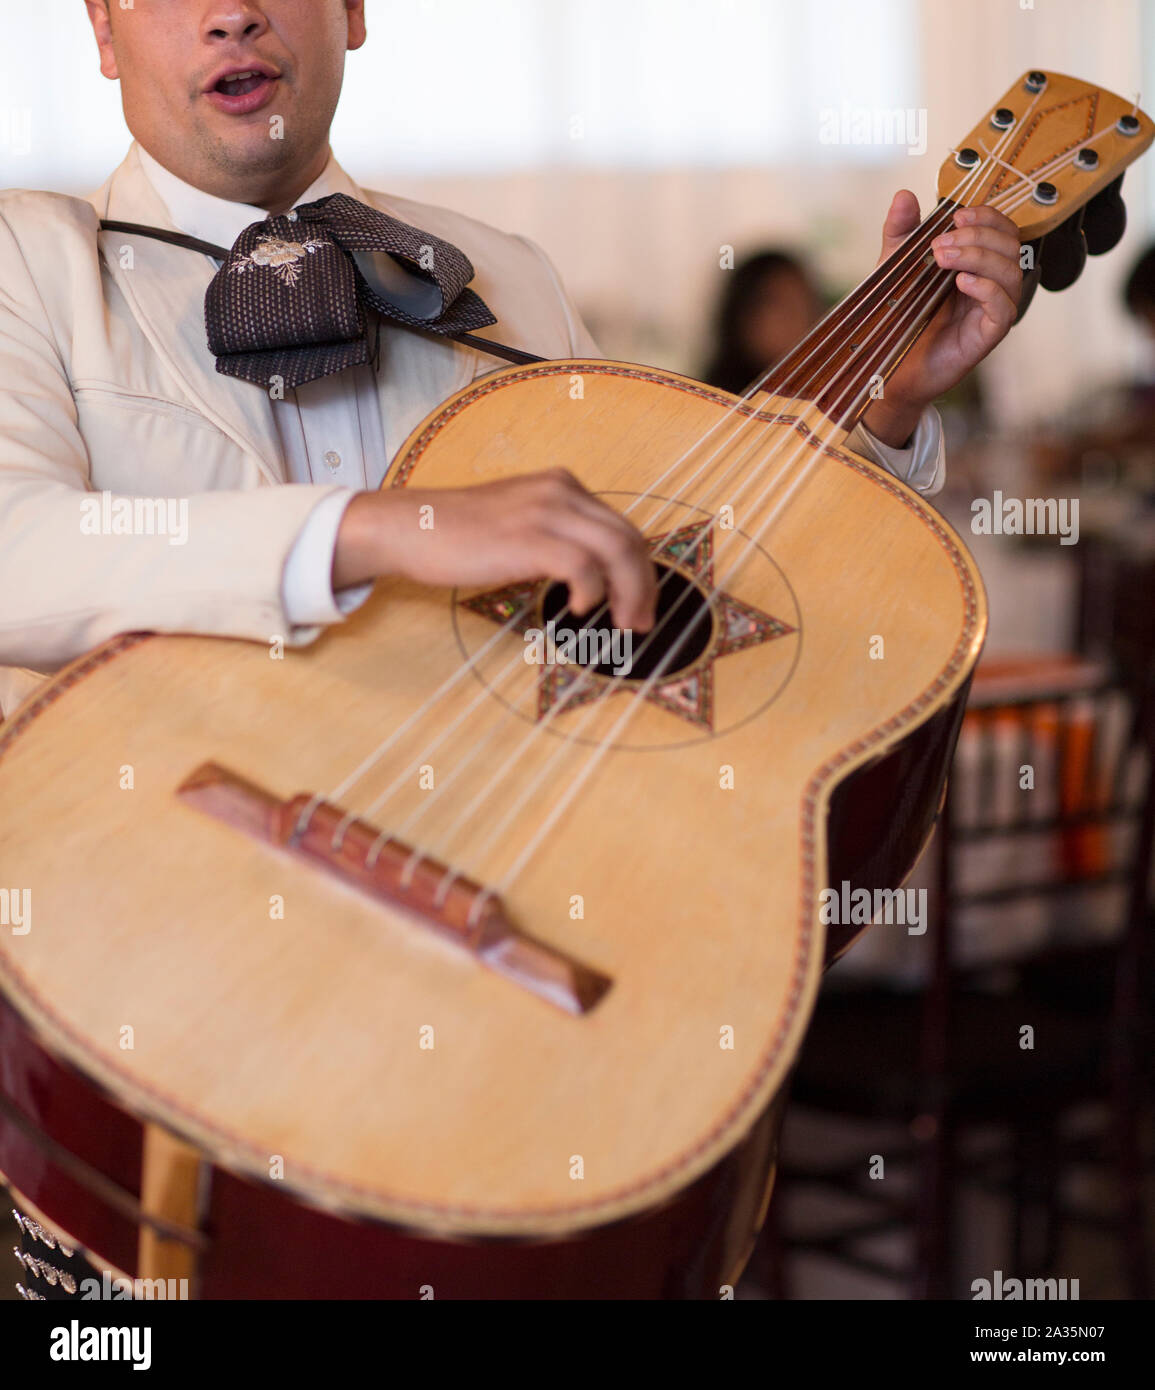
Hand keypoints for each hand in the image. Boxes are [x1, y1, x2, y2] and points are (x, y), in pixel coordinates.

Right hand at [333, 469, 656, 630]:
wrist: (411, 528)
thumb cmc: (458, 535)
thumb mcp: (520, 523)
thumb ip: (557, 536)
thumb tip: (593, 577)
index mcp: (562, 487)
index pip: (622, 527)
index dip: (642, 570)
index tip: (642, 605)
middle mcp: (561, 492)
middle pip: (629, 538)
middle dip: (645, 585)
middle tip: (642, 623)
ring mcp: (546, 512)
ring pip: (616, 551)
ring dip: (629, 593)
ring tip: (622, 624)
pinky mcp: (528, 538)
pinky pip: (582, 566)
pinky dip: (592, 592)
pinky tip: (579, 610)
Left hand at [861, 190, 1021, 447]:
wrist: (887, 367)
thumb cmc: (897, 316)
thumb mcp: (895, 266)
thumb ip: (901, 232)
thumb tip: (905, 195)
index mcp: (975, 262)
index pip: (1000, 229)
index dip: (986, 217)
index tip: (956, 216)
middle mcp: (990, 283)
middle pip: (1010, 245)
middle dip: (978, 236)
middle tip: (940, 245)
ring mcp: (990, 310)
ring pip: (1011, 272)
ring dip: (980, 257)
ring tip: (944, 260)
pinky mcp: (987, 336)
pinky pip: (1004, 308)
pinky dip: (987, 289)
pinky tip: (962, 283)